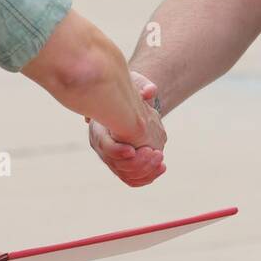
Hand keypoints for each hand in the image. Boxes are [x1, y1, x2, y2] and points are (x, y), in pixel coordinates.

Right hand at [88, 71, 166, 186]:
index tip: (133, 150)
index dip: (117, 151)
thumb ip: (142, 86)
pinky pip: (131, 179)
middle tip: (156, 154)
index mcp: (99, 126)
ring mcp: (110, 156)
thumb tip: (151, 91)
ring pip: (125, 174)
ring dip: (144, 171)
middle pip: (115, 164)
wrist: (127, 102)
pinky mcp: (122, 163)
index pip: (103, 145)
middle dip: (137, 163)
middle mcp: (102, 144)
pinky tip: (161, 167)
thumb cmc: (128, 88)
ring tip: (160, 160)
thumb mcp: (134, 82)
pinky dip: (146, 177)